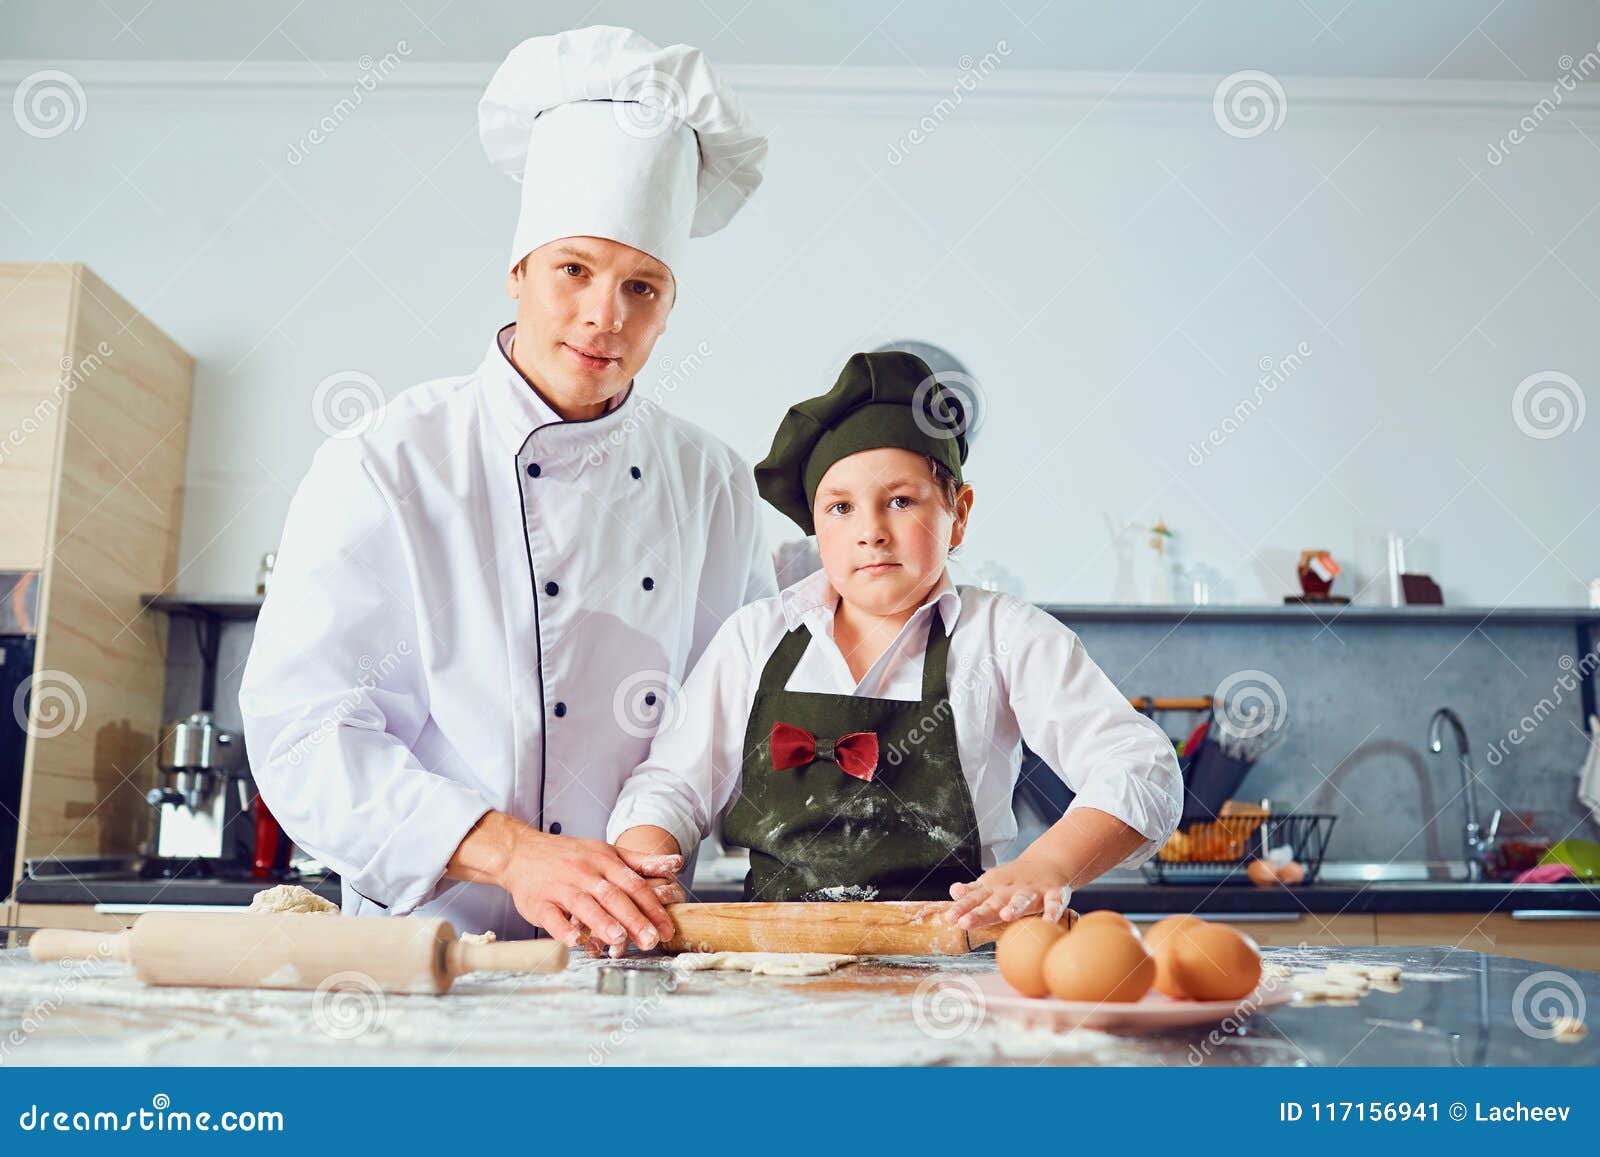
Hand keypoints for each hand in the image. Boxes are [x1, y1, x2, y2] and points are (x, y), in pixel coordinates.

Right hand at [451, 813, 682, 951]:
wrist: (521, 852)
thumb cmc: (568, 855)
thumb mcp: (605, 851)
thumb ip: (640, 861)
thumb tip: (675, 865)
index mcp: (604, 861)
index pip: (634, 885)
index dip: (652, 907)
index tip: (667, 929)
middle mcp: (584, 872)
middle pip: (613, 896)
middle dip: (634, 919)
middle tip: (651, 940)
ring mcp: (561, 887)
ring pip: (584, 904)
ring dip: (602, 922)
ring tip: (619, 940)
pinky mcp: (539, 902)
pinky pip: (552, 916)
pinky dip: (563, 928)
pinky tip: (574, 941)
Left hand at [944, 849, 1073, 929]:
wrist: (1047, 863)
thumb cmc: (1013, 881)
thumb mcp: (990, 885)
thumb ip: (972, 893)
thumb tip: (953, 892)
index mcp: (993, 890)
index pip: (974, 899)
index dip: (962, 908)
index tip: (951, 918)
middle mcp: (1010, 890)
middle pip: (993, 903)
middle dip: (979, 913)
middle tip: (965, 922)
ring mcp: (1032, 891)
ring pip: (1022, 899)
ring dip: (1015, 907)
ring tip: (1006, 916)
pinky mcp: (1053, 892)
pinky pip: (1054, 902)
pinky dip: (1053, 911)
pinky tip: (1048, 922)